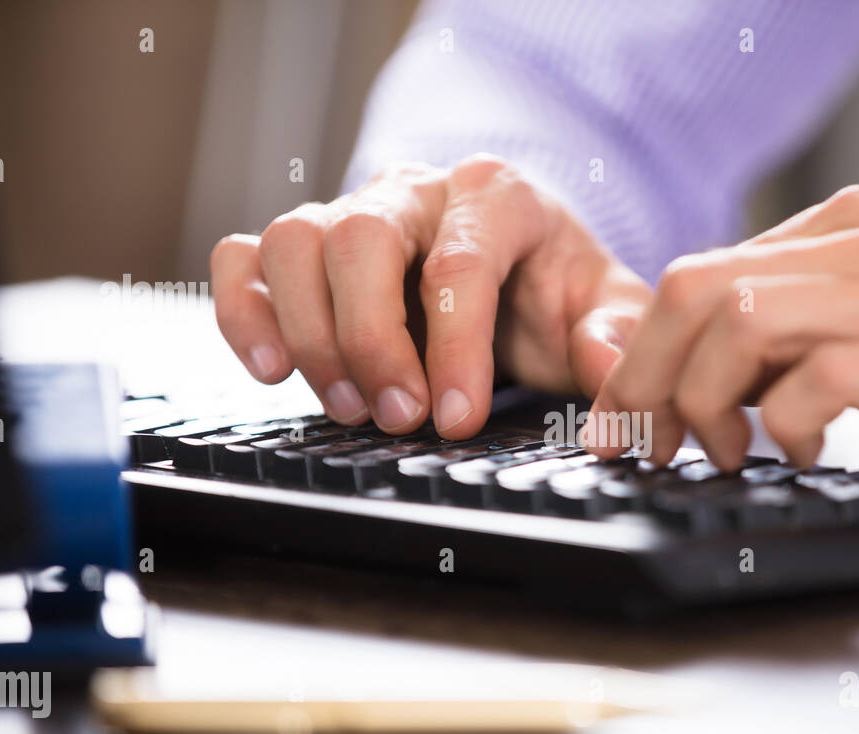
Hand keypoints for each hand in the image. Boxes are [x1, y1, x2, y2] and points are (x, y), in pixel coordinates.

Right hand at [210, 154, 649, 436]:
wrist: (511, 265)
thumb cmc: (553, 289)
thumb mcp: (602, 307)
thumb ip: (614, 332)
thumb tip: (606, 365)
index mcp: (496, 195)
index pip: (460, 261)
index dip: (454, 346)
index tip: (456, 419)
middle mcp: (414, 190)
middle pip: (360, 239)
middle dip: (372, 340)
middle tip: (399, 417)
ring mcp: (351, 212)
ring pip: (295, 240)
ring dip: (311, 333)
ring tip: (350, 407)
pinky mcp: (306, 247)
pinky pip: (246, 256)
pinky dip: (244, 311)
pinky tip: (273, 368)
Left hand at [586, 185, 858, 471]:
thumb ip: (818, 327)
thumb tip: (728, 379)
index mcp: (849, 233)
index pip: (701, 273)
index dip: (643, 350)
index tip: (626, 414)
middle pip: (694, 289)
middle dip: (643, 374)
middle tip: (641, 444)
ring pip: (736, 323)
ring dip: (702, 401)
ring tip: (721, 454)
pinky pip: (820, 378)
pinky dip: (788, 425)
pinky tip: (803, 454)